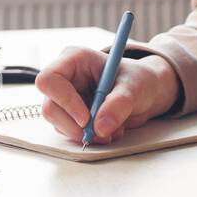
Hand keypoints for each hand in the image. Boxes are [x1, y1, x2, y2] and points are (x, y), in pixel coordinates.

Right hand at [35, 46, 178, 143]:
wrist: (146, 93)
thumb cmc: (139, 80)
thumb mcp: (135, 87)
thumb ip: (119, 103)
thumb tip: (101, 127)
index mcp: (74, 59)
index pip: (50, 79)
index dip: (64, 100)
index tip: (86, 119)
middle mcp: (65, 77)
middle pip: (50, 106)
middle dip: (74, 126)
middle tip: (100, 135)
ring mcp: (65, 97)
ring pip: (57, 122)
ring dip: (83, 134)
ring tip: (111, 132)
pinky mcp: (70, 114)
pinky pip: (68, 131)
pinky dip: (87, 137)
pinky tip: (107, 131)